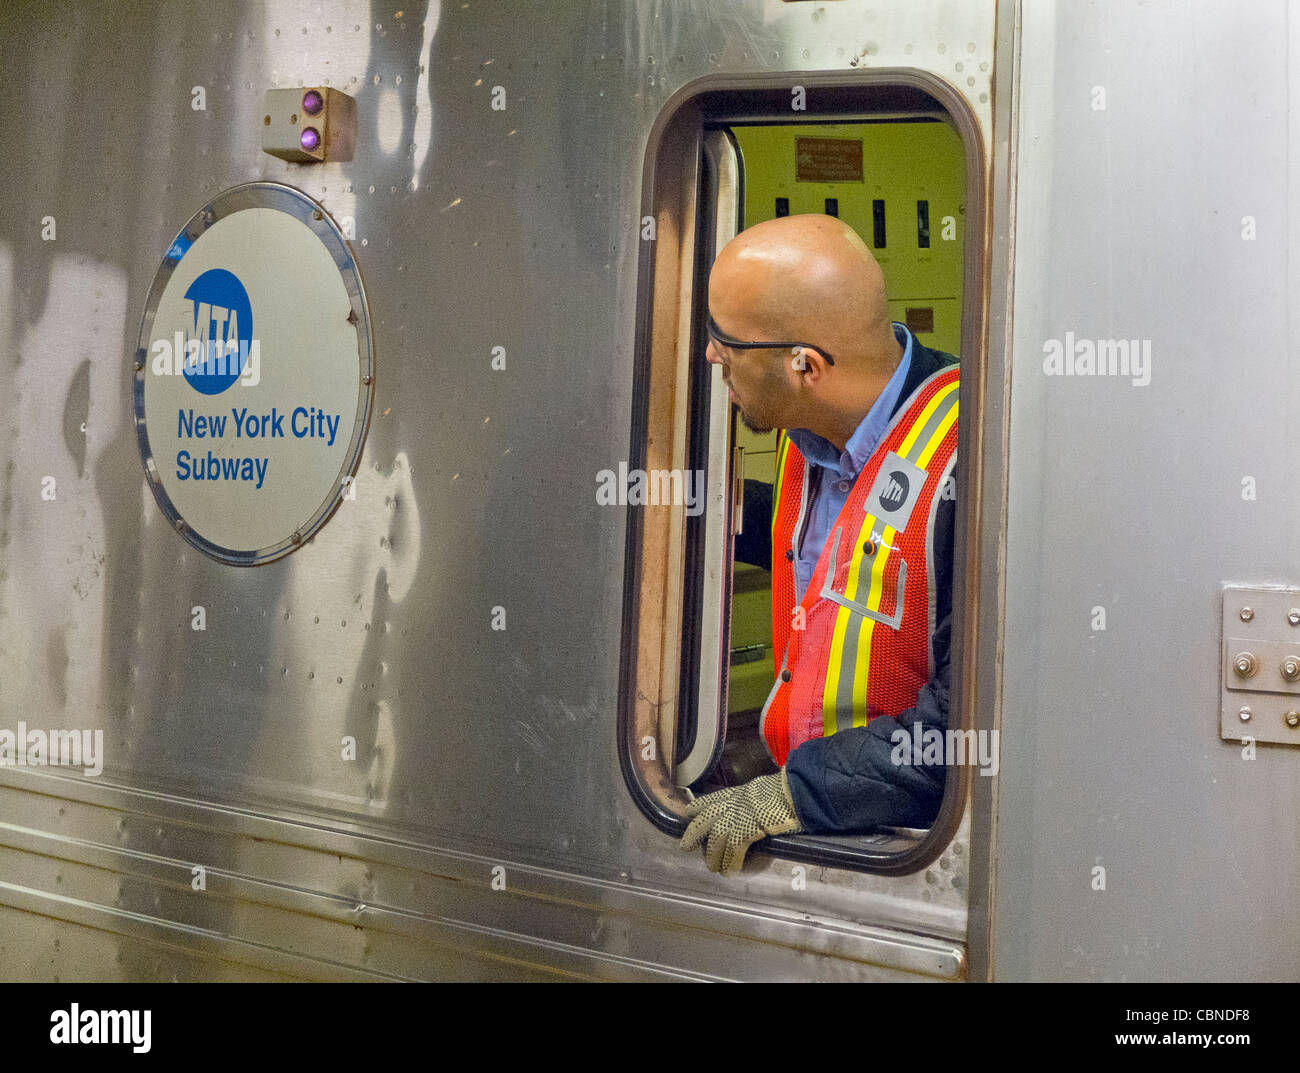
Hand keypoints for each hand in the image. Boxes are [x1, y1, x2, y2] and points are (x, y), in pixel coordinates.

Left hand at [679, 770, 802, 874]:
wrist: (798, 790)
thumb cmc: (789, 790)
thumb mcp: (766, 790)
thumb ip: (757, 800)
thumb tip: (759, 809)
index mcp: (739, 793)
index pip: (712, 799)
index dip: (699, 807)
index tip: (689, 812)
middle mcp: (734, 803)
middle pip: (705, 819)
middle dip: (694, 833)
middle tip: (686, 846)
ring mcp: (739, 816)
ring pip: (716, 839)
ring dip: (713, 857)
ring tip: (713, 868)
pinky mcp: (748, 830)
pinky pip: (734, 850)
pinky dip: (731, 863)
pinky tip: (730, 872)